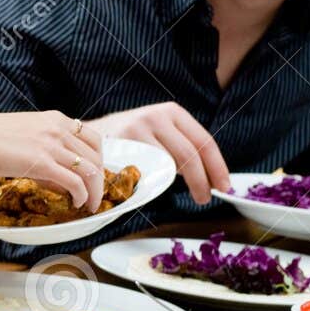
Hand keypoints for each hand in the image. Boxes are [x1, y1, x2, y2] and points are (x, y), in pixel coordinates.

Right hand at [0, 110, 105, 210]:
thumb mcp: (23, 135)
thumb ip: (43, 149)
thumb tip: (57, 176)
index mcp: (54, 119)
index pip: (92, 138)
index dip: (98, 159)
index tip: (93, 174)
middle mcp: (58, 129)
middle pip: (96, 156)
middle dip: (100, 178)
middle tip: (95, 194)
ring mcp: (52, 145)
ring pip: (91, 170)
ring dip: (95, 191)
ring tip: (89, 204)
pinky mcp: (43, 163)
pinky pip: (75, 182)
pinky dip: (82, 195)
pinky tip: (76, 203)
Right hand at [89, 102, 229, 203]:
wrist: (85, 138)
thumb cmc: (128, 142)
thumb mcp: (158, 134)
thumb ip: (180, 148)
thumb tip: (210, 177)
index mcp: (172, 112)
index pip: (204, 140)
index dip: (218, 166)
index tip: (224, 185)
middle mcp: (157, 116)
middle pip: (191, 153)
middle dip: (203, 180)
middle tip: (206, 198)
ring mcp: (138, 127)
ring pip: (172, 162)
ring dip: (186, 183)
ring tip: (193, 197)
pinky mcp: (122, 142)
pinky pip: (149, 168)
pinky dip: (159, 182)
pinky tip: (160, 188)